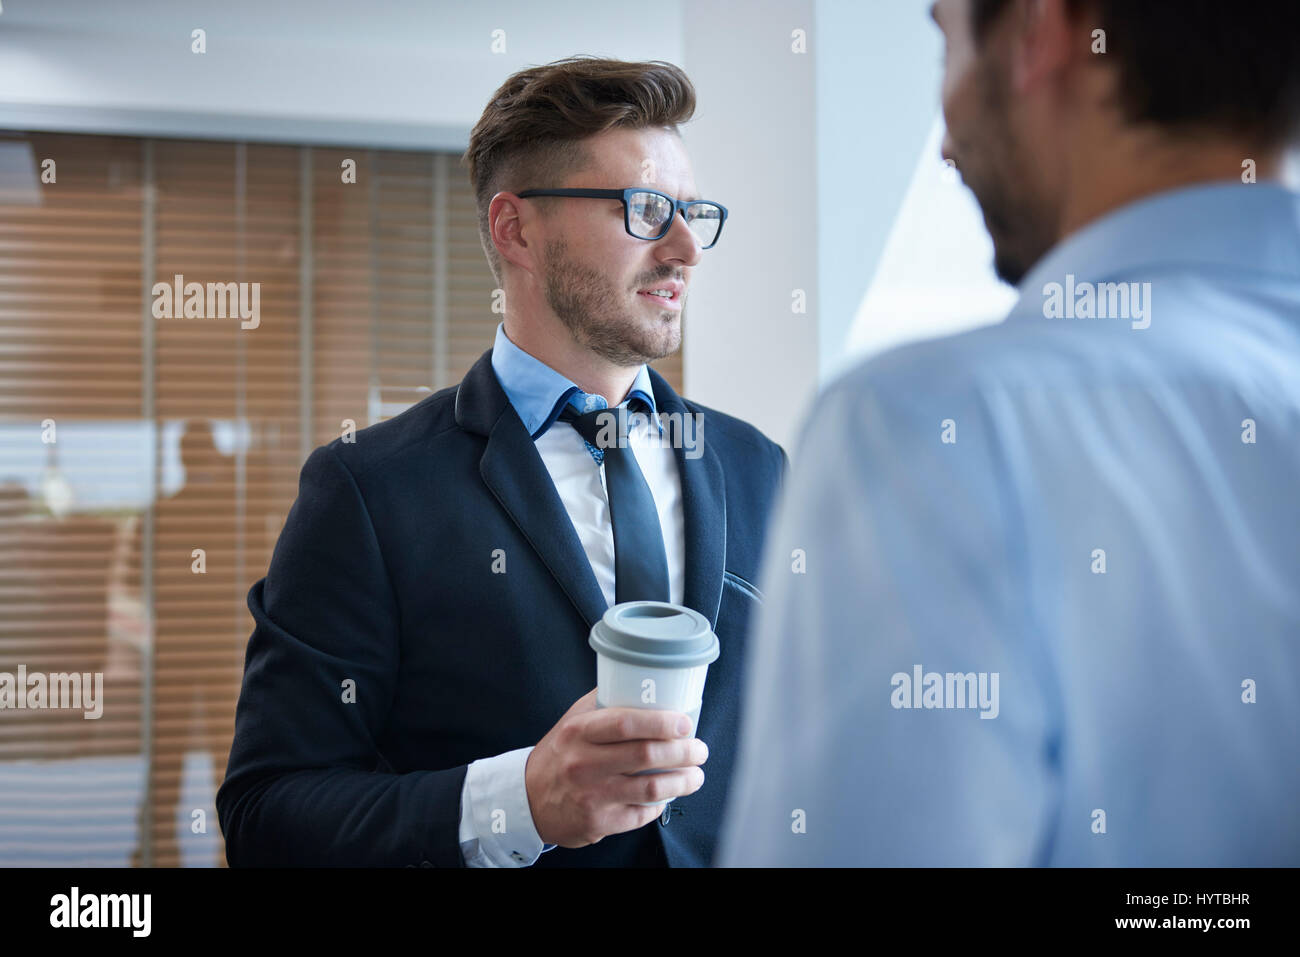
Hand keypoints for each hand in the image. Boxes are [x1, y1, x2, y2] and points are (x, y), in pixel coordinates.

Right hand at [524, 688, 707, 847]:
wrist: (529, 798)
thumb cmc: (560, 754)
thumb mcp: (573, 721)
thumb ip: (605, 702)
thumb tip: (644, 681)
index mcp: (579, 732)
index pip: (626, 724)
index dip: (661, 723)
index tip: (685, 723)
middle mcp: (584, 764)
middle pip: (646, 756)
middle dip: (683, 752)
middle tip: (699, 749)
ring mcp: (592, 795)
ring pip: (651, 789)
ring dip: (683, 781)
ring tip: (696, 775)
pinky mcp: (599, 822)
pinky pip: (641, 813)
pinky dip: (661, 804)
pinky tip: (669, 795)